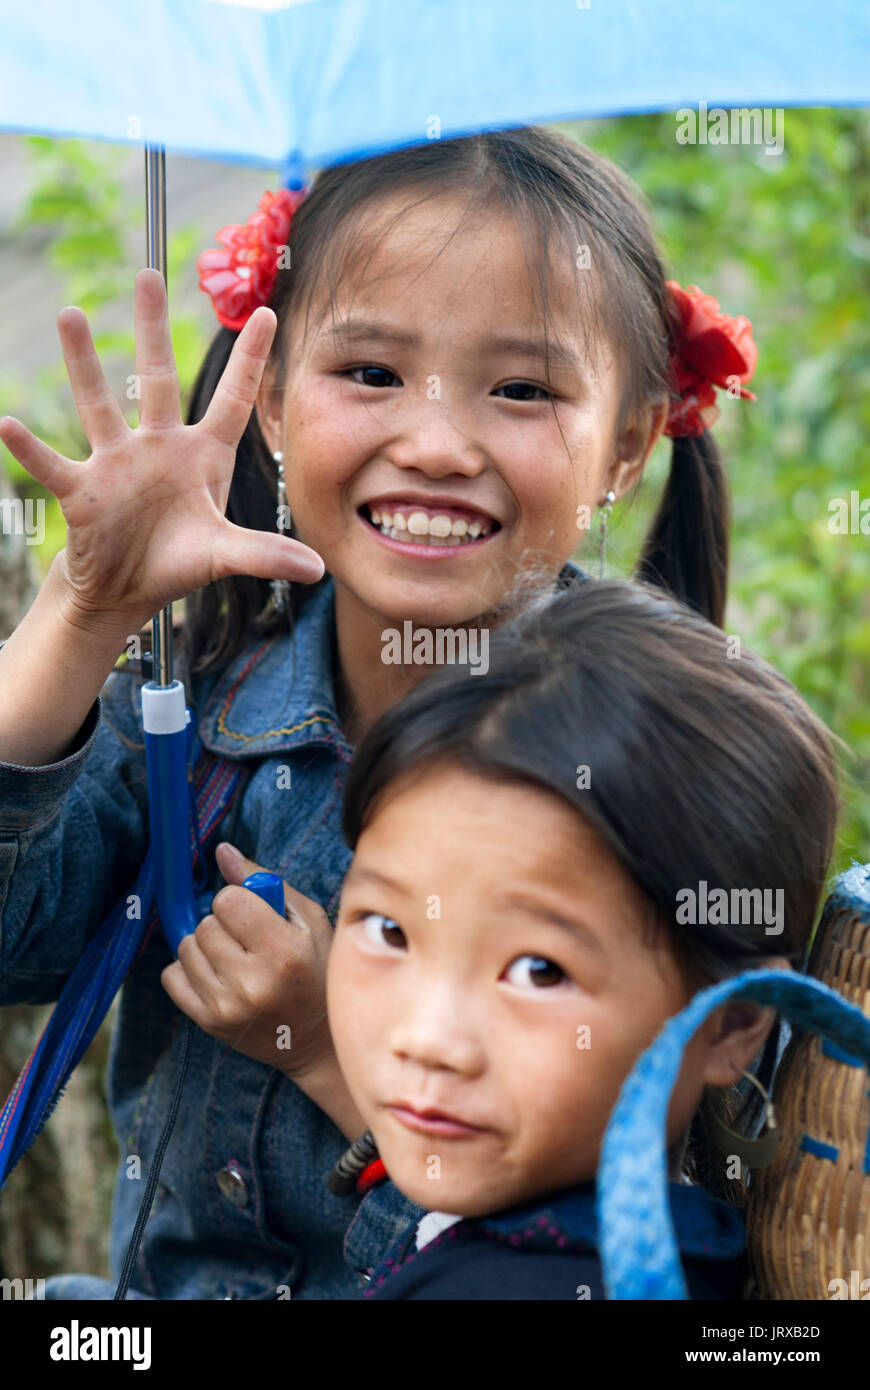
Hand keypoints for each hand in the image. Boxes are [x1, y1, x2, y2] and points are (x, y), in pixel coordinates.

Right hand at [0, 269, 322, 638]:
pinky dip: (30, 449)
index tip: (266, 313)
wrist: (127, 588)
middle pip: (156, 379)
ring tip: (71, 315)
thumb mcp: (224, 556)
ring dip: (84, 364)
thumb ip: (266, 555)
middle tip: (149, 272)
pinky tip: (8, 425)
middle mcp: (159, 447)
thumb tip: (317, 570)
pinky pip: (53, 465)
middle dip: (153, 329)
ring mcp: (117, 463)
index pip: (233, 401)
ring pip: (99, 404)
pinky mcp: (83, 490)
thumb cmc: (177, 560)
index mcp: (202, 456)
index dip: (249, 361)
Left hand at [161, 842, 333, 1079]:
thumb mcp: (309, 921)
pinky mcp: (208, 1023)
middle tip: (249, 941)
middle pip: (205, 924)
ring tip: (236, 959)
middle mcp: (251, 982)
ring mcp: (226, 1007)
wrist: (318, 1041)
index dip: (239, 900)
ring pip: (186, 948)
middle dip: (224, 924)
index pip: (228, 900)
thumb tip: (222, 852)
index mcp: (283, 952)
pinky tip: (217, 975)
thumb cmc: (318, 971)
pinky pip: (171, 977)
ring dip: (206, 946)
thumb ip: (265, 883)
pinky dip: (189, 969)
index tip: (255, 914)